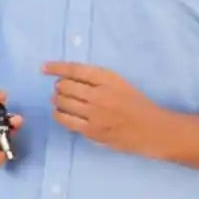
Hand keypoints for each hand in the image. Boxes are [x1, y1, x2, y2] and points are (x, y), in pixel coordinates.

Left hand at [43, 62, 167, 156]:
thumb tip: (66, 76)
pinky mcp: (93, 131)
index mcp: (108, 79)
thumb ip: (96, 78)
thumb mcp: (119, 83)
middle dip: (59, 86)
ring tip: (61, 100)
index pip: (75, 70)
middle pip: (65, 86)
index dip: (56, 67)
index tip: (44, 67)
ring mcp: (95, 114)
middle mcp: (100, 95)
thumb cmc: (136, 103)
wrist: (154, 130)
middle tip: (62, 89)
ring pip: (62, 103)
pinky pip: (66, 121)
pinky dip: (59, 114)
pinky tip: (61, 113)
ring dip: (57, 100)